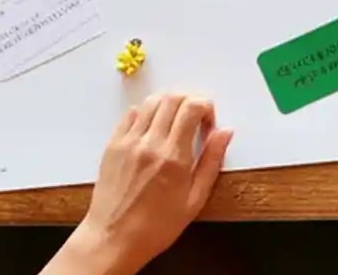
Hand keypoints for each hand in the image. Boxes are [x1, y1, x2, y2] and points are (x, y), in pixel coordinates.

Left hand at [64, 93, 232, 273]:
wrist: (114, 238)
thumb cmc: (155, 226)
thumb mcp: (194, 199)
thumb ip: (212, 161)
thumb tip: (224, 133)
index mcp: (173, 157)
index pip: (192, 107)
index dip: (206, 107)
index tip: (208, 123)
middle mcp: (149, 144)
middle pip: (172, 97)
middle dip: (190, 100)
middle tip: (195, 119)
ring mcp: (128, 142)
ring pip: (151, 101)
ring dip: (168, 103)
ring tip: (175, 122)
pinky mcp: (113, 145)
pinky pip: (130, 114)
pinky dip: (146, 112)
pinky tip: (152, 128)